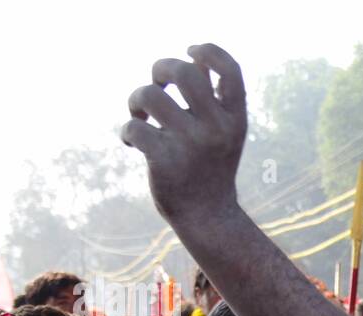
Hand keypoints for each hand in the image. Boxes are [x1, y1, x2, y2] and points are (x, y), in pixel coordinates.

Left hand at [121, 44, 247, 222]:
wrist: (209, 217)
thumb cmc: (211, 167)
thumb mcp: (224, 132)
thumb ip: (213, 97)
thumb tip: (195, 59)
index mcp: (234, 118)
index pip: (229, 69)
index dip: (207, 51)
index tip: (190, 52)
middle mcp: (216, 129)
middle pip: (184, 73)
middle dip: (161, 68)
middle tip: (157, 82)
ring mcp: (191, 145)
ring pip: (151, 96)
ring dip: (137, 99)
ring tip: (139, 113)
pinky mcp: (165, 161)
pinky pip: (134, 127)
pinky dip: (128, 131)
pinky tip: (132, 143)